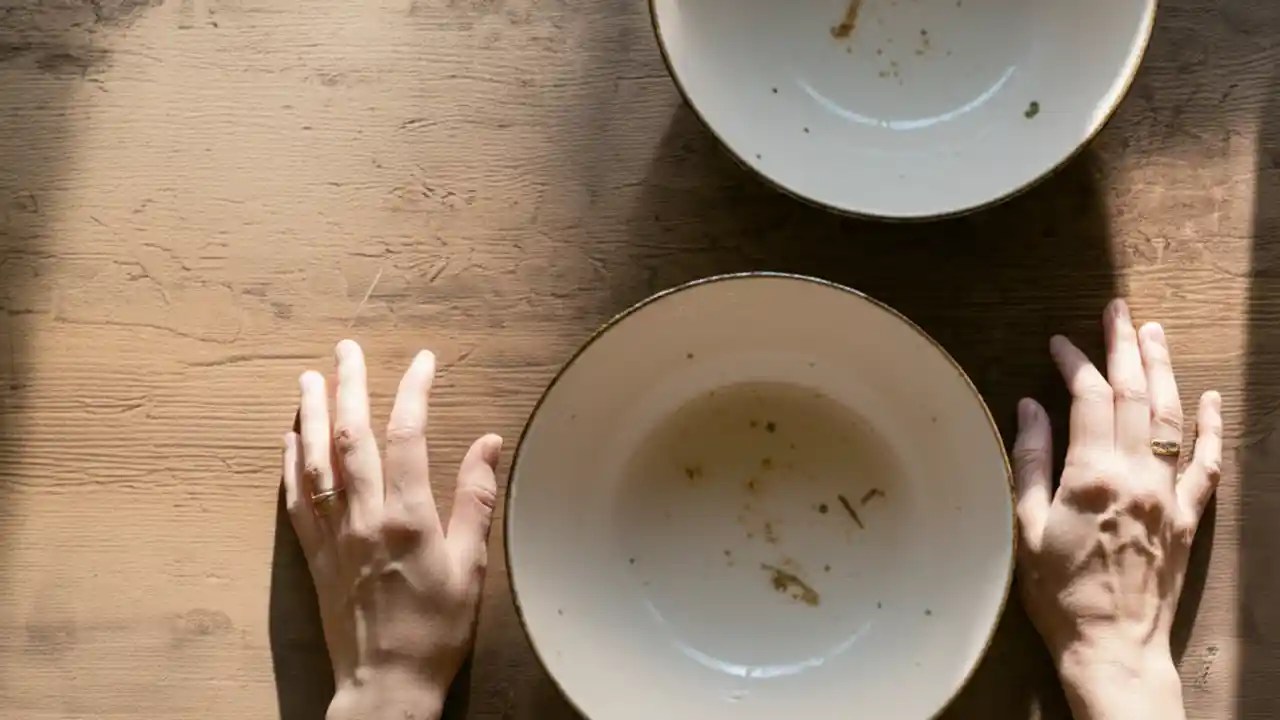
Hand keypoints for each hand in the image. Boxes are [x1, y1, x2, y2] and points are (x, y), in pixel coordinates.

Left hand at [282, 340, 502, 719]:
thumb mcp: (472, 565)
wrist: (386, 684)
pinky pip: (296, 500)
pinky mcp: (314, 556)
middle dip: (347, 386)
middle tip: (346, 349)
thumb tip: (488, 442)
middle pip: (350, 436)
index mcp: (407, 516)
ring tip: (308, 378)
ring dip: (308, 415)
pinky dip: (289, 464)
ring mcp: (332, 535)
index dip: (413, 390)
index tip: (423, 360)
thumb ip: (475, 500)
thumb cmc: (437, 629)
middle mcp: (362, 517)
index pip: (407, 435)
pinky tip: (288, 439)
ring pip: (314, 461)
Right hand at [1013, 300, 1221, 719]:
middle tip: (1119, 310)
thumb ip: (1031, 461)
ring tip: (1154, 333)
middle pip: (1137, 394)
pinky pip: (1207, 462)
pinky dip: (1210, 426)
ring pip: (1173, 416)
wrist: (1112, 643)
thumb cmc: (1058, 591)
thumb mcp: (1025, 526)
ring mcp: (1169, 493)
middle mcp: (1137, 475)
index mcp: (1091, 475)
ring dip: (1164, 369)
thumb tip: (1030, 407)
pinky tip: (1208, 397)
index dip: (1076, 362)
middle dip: (1126, 347)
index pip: (1089, 398)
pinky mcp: (1188, 515)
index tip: (1059, 343)